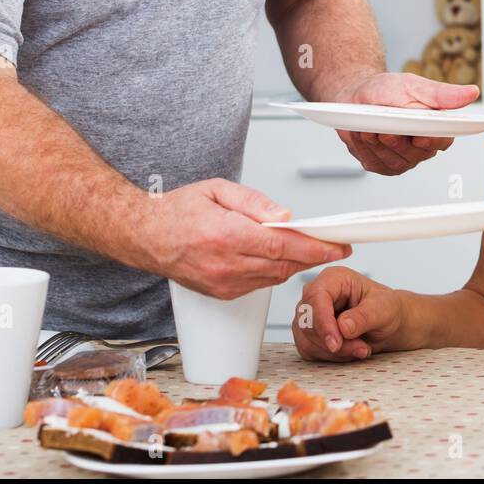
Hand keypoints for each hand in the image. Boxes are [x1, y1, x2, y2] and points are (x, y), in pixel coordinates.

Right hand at [146, 178, 349, 297]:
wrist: (145, 237)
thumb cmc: (178, 210)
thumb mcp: (218, 190)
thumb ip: (254, 203)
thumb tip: (286, 217)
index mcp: (226, 235)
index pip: (281, 246)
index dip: (314, 248)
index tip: (338, 245)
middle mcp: (225, 265)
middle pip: (283, 265)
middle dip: (315, 256)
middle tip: (337, 245)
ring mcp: (223, 284)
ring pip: (274, 277)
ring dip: (296, 264)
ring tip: (313, 248)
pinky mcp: (221, 293)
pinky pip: (259, 284)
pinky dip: (275, 272)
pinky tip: (281, 258)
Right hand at [291, 266, 405, 360]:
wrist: (386, 324)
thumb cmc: (385, 308)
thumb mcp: (383, 309)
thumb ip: (364, 316)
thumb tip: (342, 326)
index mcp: (334, 278)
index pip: (316, 296)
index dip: (323, 322)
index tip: (335, 344)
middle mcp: (317, 294)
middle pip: (307, 320)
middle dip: (334, 342)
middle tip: (361, 348)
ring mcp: (310, 314)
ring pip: (306, 338)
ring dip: (335, 352)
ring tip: (360, 348)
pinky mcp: (308, 333)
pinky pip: (308, 350)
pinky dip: (330, 357)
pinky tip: (350, 351)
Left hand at [336, 71, 479, 174]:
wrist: (356, 96)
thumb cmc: (386, 90)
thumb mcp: (413, 86)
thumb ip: (442, 94)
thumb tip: (473, 93)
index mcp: (436, 127)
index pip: (443, 140)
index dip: (431, 140)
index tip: (419, 136)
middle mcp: (422, 147)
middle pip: (416, 153)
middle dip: (397, 138)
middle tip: (385, 124)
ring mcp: (403, 159)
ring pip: (395, 160)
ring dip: (379, 141)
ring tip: (371, 125)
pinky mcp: (383, 165)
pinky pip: (376, 163)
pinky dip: (366, 147)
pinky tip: (364, 133)